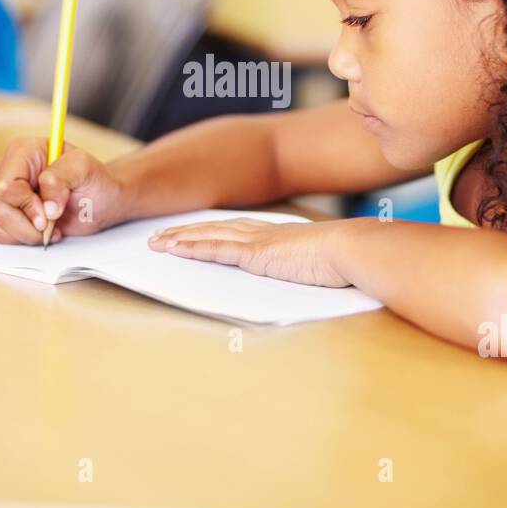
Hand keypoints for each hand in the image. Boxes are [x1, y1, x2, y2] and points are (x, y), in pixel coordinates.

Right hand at [0, 137, 126, 244]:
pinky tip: (42, 232)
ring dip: (24, 234)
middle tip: (51, 226)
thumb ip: (61, 178)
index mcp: (22, 152)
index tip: (48, 217)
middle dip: (26, 225)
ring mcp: (4, 193)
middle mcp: (8, 170)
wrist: (99, 200)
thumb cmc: (93, 179)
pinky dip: (21, 238)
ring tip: (50, 229)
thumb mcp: (84, 169)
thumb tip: (46, 205)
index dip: (25, 206)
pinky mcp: (6, 212)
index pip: (6, 185)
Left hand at [147, 218, 350, 286]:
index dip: (211, 232)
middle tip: (159, 236)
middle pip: (214, 230)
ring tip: (155, 242)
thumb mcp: (318, 266)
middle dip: (185, 232)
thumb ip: (304, 269)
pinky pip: (214, 248)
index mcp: (277, 236)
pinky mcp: (253, 252)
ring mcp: (256, 241)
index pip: (235, 232)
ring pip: (207, 236)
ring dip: (179, 238)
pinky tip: (173, 249)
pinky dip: (191, 248)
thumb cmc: (344, 261)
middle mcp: (262, 233)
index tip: (192, 233)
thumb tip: (305, 277)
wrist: (351, 250)